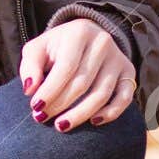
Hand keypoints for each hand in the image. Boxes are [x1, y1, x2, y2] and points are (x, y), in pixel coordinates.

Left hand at [18, 17, 136, 131]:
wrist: (85, 37)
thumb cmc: (56, 47)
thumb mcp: (38, 49)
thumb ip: (30, 67)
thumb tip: (30, 89)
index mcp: (79, 33)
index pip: (65, 68)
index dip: (50, 90)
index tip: (36, 107)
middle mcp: (103, 43)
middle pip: (82, 83)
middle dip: (60, 104)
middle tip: (42, 118)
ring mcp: (118, 58)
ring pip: (101, 94)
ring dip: (80, 114)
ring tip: (61, 125)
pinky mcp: (129, 72)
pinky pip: (124, 98)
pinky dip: (111, 113)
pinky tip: (93, 121)